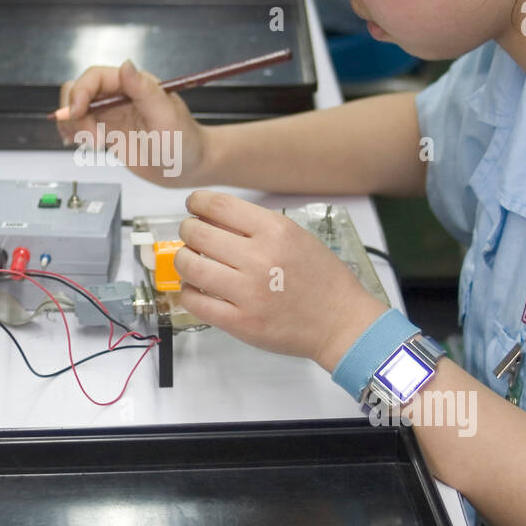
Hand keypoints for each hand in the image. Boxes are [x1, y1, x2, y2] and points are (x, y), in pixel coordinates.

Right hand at [54, 59, 212, 186]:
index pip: (95, 77)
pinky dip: (73, 134)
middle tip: (90, 140)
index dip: (80, 92)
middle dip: (75, 114)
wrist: (189, 168)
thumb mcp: (167, 118)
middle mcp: (120, 95)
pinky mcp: (108, 131)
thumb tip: (126, 65)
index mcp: (135, 84)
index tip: (76, 113)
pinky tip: (82, 145)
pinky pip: (80, 126)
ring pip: (76, 109)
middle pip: (79, 91)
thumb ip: (145, 91)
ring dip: (74, 126)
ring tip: (93, 146)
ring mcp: (112, 113)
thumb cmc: (186, 143)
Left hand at [175, 191, 387, 367]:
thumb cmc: (322, 279)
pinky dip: (187, 292)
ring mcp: (248, 292)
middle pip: (198, 233)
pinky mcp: (241, 322)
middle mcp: (260, 258)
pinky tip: (196, 288)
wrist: (341, 322)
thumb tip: (211, 216)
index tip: (194, 206)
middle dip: (187, 230)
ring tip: (191, 261)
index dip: (197, 202)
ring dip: (183, 259)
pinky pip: (195, 301)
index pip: (219, 205)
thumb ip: (257, 226)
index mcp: (276, 231)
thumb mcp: (297, 237)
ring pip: (190, 266)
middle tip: (191, 235)